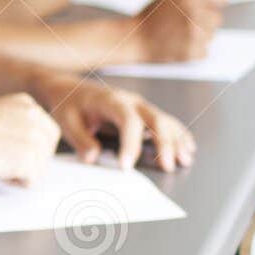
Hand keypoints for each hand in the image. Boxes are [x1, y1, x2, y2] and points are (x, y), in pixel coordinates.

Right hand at [0, 93, 60, 186]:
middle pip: (46, 151)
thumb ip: (15, 124)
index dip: (29, 148)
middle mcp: (35, 117)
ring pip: (39, 168)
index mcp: (26, 104)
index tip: (7, 149)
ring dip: (18, 172)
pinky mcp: (29, 159)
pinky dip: (14, 182)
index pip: (47, 133)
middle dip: (28, 160)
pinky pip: (32, 182)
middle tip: (0, 157)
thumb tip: (27, 145)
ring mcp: (34, 138)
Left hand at [38, 75, 194, 171]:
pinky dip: (178, 135)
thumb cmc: (69, 105)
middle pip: (154, 119)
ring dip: (176, 141)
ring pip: (164, 121)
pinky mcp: (143, 112)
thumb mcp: (67, 121)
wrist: (69, 88)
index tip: (126, 166)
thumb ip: (81, 140)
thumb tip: (93, 158)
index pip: (127, 120)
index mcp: (110, 100)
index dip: (130, 144)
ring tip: (184, 160)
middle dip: (163, 143)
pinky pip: (165, 122)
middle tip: (166, 166)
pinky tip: (188, 148)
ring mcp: (140, 105)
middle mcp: (130, 100)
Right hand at [130, 0, 223, 61]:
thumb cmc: (150, 17)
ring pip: (211, 36)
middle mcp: (194, 11)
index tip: (215, 5)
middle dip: (206, 21)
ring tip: (178, 36)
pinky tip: (177, 47)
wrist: (134, 39)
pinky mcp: (192, 51)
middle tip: (191, 24)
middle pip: (217, 18)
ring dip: (199, 37)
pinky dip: (194, 51)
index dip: (216, 1)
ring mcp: (194, 33)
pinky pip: (204, 51)